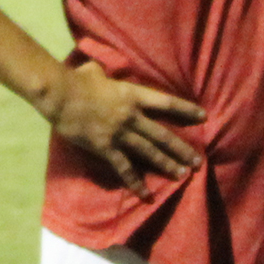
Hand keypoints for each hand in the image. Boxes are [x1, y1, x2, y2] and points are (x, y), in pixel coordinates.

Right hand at [40, 61, 204, 199]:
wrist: (60, 95)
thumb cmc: (76, 80)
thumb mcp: (95, 71)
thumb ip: (103, 72)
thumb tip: (99, 68)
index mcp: (132, 95)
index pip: (166, 103)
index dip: (185, 110)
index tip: (202, 116)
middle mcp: (131, 116)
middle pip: (162, 135)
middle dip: (182, 149)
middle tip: (198, 161)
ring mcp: (119, 134)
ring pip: (149, 153)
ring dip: (167, 165)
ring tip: (182, 175)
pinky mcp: (106, 148)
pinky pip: (124, 168)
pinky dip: (135, 182)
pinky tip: (146, 194)